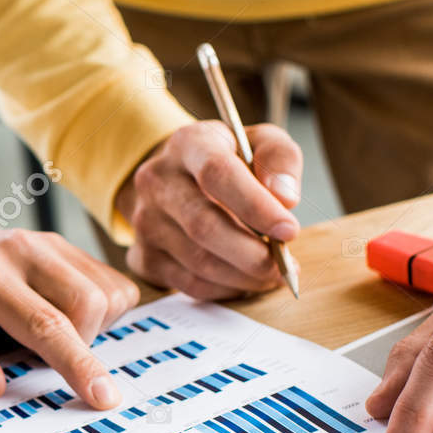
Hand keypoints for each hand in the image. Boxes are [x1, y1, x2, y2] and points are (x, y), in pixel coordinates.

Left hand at [0, 221, 140, 407]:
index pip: (44, 323)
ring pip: (107, 295)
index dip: (77, 363)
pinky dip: (101, 314)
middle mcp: (22, 250)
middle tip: (38, 357)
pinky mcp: (68, 247)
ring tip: (47, 337)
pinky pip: (113, 286)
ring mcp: (49, 243)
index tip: (102, 397)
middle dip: (79, 348)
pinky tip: (64, 318)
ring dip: (91, 331)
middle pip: (87, 306)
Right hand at [118, 120, 301, 298]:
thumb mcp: (259, 142)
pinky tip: (244, 279)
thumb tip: (286, 199)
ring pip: (199, 262)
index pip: (217, 174)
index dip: (256, 207)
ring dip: (244, 277)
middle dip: (253, 254)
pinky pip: (190, 284)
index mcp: (188, 144)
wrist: (174, 178)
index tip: (289, 230)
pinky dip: (226, 289)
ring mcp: (146, 222)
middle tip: (284, 265)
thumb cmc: (226, 161)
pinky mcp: (144, 257)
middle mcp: (157, 181)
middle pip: (204, 226)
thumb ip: (280, 159)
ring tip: (272, 273)